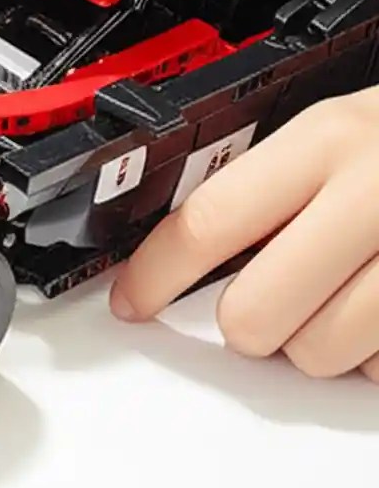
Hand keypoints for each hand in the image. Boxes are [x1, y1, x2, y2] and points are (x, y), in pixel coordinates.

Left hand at [110, 85, 378, 381]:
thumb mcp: (343, 129)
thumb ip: (270, 188)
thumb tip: (174, 259)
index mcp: (330, 140)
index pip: (207, 223)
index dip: (155, 275)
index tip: (133, 301)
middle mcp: (376, 193)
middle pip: (255, 316)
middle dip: (251, 324)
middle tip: (272, 301)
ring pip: (320, 354)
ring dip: (322, 343)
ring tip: (349, 295)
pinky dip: (378, 358)